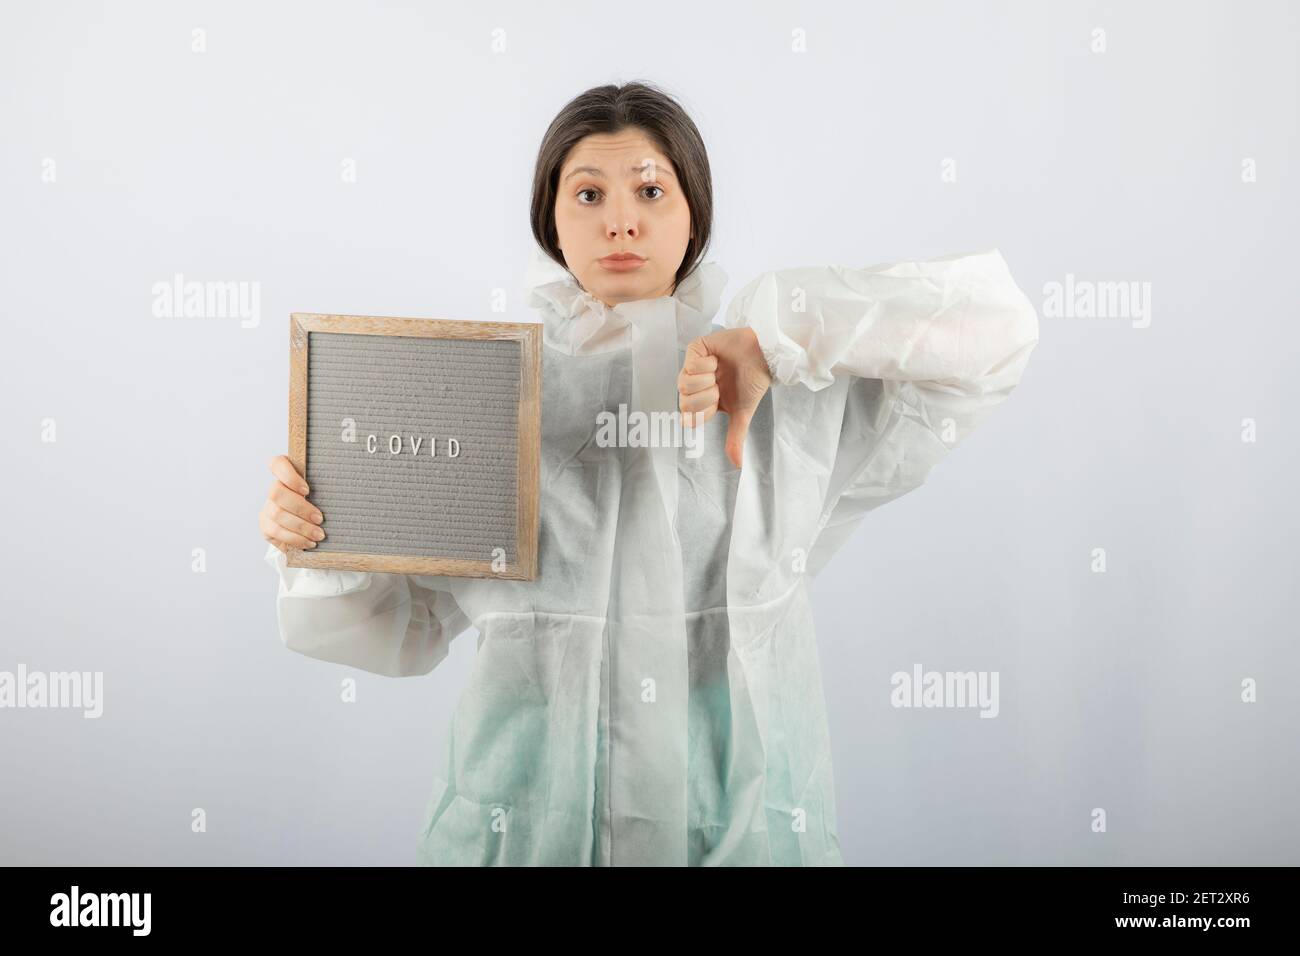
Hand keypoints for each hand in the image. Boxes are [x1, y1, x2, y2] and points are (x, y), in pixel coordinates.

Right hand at [259, 455, 325, 552]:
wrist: (309, 531)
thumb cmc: (321, 506)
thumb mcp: (323, 494)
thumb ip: (323, 488)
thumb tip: (344, 488)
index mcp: (287, 475)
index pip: (277, 463)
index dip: (288, 475)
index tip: (307, 490)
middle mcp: (274, 489)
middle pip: (276, 492)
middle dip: (300, 507)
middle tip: (320, 518)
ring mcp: (267, 507)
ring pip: (277, 514)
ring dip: (301, 526)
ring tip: (319, 534)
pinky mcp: (266, 525)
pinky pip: (276, 531)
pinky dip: (295, 538)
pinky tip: (309, 542)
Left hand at [678, 327, 771, 467]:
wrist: (764, 356)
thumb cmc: (752, 382)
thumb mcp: (742, 413)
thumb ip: (735, 437)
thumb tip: (737, 464)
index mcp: (703, 401)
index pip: (687, 417)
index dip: (702, 412)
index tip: (717, 404)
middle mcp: (695, 385)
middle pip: (683, 402)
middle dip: (706, 397)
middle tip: (719, 387)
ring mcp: (693, 366)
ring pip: (683, 384)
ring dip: (706, 381)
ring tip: (719, 373)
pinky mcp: (696, 349)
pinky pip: (691, 364)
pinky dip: (707, 364)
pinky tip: (717, 360)